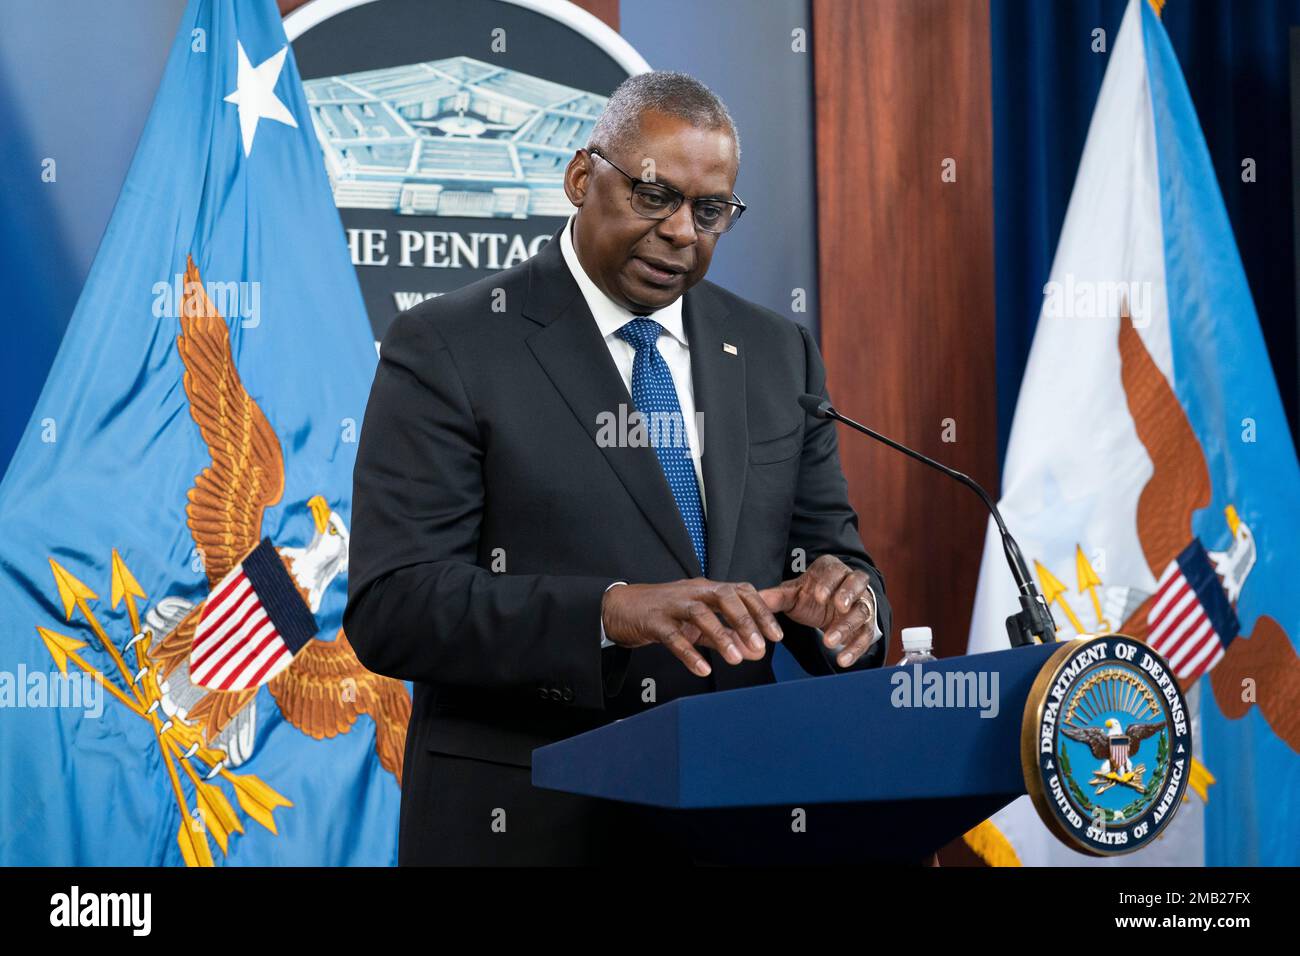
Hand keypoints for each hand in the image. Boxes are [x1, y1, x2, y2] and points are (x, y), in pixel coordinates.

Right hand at [601, 579, 785, 676]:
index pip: (741, 592)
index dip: (761, 611)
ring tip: (736, 659)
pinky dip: (689, 653)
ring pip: (700, 614)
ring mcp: (672, 605)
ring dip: (721, 636)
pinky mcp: (653, 621)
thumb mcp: (697, 622)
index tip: (776, 636)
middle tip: (761, 647)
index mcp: (706, 589)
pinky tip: (702, 669)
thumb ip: (724, 635)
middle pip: (724, 596)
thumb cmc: (663, 613)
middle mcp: (692, 592)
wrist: (620, 608)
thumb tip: (754, 651)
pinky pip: (673, 636)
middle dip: (745, 621)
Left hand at [758, 555, 878, 667]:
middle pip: (857, 583)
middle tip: (838, 606)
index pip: (835, 570)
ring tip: (829, 641)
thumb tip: (755, 598)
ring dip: (847, 626)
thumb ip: (777, 597)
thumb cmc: (810, 596)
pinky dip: (856, 648)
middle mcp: (852, 583)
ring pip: (862, 611)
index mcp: (832, 570)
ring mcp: (862, 603)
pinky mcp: (866, 624)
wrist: (829, 608)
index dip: (829, 582)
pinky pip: (866, 635)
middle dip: (848, 594)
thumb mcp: (793, 595)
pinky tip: (843, 659)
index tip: (818, 595)